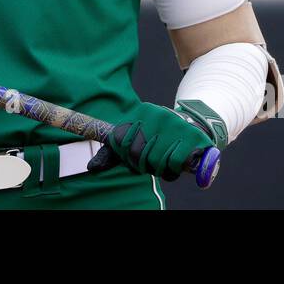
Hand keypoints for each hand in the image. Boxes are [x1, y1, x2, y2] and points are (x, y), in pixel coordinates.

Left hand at [86, 101, 214, 181]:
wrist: (193, 126)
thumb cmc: (157, 138)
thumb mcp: (133, 140)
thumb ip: (112, 153)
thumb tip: (91, 168)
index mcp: (140, 112)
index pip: (120, 142)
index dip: (127, 158)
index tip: (135, 158)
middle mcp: (157, 114)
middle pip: (138, 155)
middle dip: (143, 166)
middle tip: (152, 163)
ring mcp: (176, 124)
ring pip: (156, 162)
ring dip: (159, 170)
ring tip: (164, 163)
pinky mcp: (193, 136)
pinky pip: (176, 164)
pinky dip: (174, 171)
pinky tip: (174, 165)